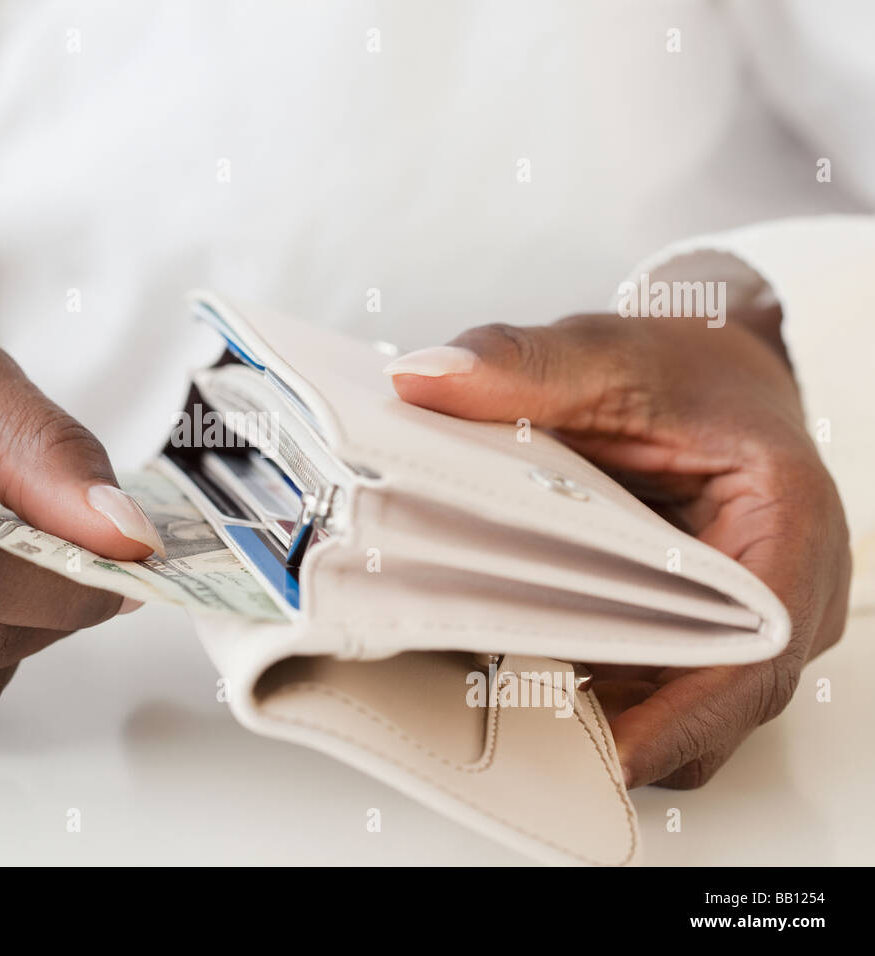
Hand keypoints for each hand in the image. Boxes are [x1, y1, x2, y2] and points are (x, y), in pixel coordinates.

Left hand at [386, 309, 850, 787]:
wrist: (713, 374)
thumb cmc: (685, 371)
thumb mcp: (604, 355)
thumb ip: (520, 364)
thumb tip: (424, 379)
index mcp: (787, 526)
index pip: (751, 655)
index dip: (678, 716)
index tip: (601, 749)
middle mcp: (783, 596)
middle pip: (712, 705)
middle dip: (619, 725)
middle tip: (515, 725)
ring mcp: (745, 629)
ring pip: (681, 712)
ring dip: (602, 715)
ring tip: (505, 701)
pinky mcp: (700, 638)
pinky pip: (655, 691)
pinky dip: (596, 692)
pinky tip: (523, 672)